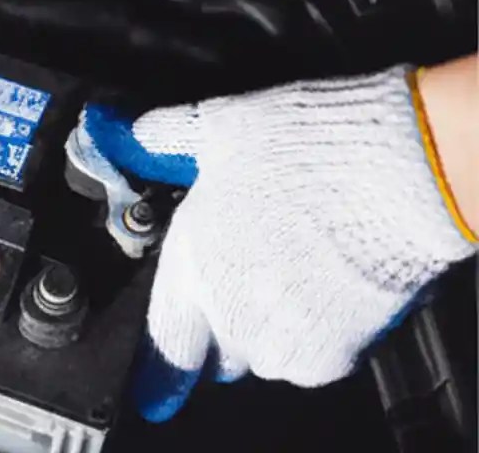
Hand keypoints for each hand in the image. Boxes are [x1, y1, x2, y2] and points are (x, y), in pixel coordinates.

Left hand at [68, 66, 473, 421]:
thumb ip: (165, 139)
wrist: (396, 173)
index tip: (151, 396)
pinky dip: (318, 340)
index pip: (164, 333)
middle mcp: (224, 310)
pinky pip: (311, 362)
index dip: (158, 367)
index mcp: (190, 260)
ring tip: (299, 284)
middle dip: (225, 329)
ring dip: (270, 335)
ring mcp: (276, 338)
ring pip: (263, 358)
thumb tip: (126, 134)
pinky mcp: (328, 354)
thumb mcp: (219, 126)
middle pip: (216, 349)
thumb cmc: (305, 143)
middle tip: (253, 292)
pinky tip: (331, 295)